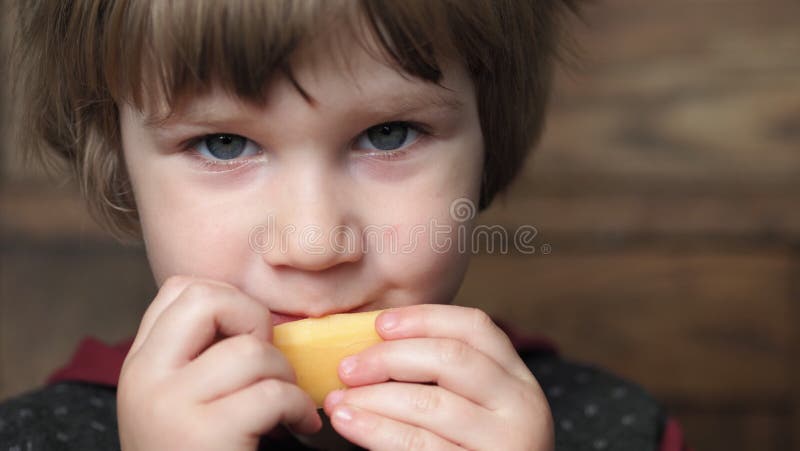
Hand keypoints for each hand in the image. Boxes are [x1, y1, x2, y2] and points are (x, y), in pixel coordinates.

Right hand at [117, 275, 320, 450]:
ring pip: (251, 351)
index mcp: (140, 364)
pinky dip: (299, 407)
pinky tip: (300, 425)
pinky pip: (271, 393)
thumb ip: (199, 356)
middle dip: (254, 319)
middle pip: (207, 298)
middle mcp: (144, 378)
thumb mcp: (179, 401)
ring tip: (288, 403)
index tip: (244, 337)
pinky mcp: (206, 435)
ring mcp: (171, 406)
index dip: (227, 302)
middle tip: (266, 359)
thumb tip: (254, 316)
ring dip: (286, 375)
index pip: (180, 288)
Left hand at [322, 304, 552, 450]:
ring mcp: (504, 442)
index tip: (380, 324)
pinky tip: (350, 422)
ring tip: (339, 400)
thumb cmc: (469, 449)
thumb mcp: (476, 408)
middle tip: (347, 367)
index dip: (424, 319)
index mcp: (516, 379)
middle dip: (389, 358)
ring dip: (373, 397)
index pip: (475, 328)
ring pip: (429, 403)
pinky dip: (375, 429)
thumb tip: (375, 345)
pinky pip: (418, 444)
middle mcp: (521, 406)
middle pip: (451, 358)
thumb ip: (442, 377)